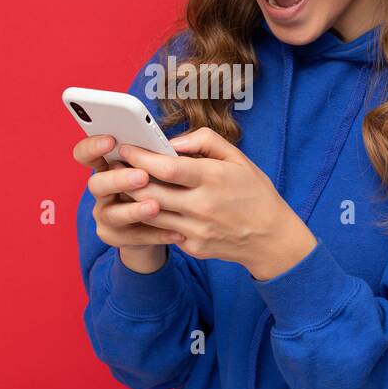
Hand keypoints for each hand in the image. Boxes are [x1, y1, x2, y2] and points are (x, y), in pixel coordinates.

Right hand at [72, 134, 185, 252]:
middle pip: (96, 184)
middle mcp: (101, 189)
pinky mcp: (115, 237)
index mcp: (108, 165)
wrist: (163, 221)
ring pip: (112, 214)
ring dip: (133, 210)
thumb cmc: (165, 182)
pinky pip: (134, 237)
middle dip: (118, 179)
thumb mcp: (164, 163)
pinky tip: (176, 232)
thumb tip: (177, 147)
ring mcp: (105, 214)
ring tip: (155, 206)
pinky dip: (156, 234)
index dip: (92, 147)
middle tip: (142, 176)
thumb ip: (168, 152)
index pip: (86, 154)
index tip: (111, 141)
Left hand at [117, 127, 317, 280]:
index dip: (141, 157)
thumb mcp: (238, 158)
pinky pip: (163, 231)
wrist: (271, 237)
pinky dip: (150, 218)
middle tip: (116, 164)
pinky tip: (143, 206)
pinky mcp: (193, 248)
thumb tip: (173, 142)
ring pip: (150, 214)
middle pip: (150, 192)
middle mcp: (202, 206)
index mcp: (213, 179)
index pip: (166, 168)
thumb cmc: (254, 192)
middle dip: (128, 177)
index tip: (127, 147)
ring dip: (133, 198)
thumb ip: (205, 141)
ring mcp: (196, 231)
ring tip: (124, 183)